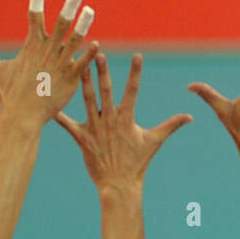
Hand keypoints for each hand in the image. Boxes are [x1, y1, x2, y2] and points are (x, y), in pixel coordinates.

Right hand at [0, 0, 98, 126]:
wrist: (22, 117)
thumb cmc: (9, 95)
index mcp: (31, 46)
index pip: (33, 16)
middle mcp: (47, 52)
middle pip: (60, 24)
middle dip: (69, 7)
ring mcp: (60, 65)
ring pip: (75, 40)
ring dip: (83, 24)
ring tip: (90, 10)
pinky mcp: (70, 79)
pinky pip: (83, 64)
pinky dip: (90, 54)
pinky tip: (97, 44)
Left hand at [55, 52, 191, 188]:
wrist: (119, 185)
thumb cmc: (137, 164)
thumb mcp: (154, 142)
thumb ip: (170, 126)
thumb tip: (190, 117)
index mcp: (126, 118)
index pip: (133, 91)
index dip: (135, 73)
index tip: (137, 56)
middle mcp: (110, 120)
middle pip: (106, 90)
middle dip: (103, 71)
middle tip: (99, 53)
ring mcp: (95, 128)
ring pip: (87, 99)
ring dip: (83, 81)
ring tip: (78, 64)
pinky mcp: (82, 138)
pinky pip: (68, 124)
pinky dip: (59, 115)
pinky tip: (49, 103)